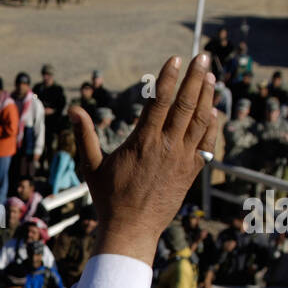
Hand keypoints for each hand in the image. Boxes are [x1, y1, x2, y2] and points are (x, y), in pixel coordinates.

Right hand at [70, 54, 217, 263]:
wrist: (131, 230)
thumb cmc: (108, 199)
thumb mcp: (92, 166)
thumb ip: (85, 136)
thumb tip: (73, 110)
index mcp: (142, 142)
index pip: (160, 101)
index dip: (168, 78)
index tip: (175, 59)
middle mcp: (166, 147)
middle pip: (186, 105)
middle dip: (195, 78)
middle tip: (202, 57)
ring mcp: (182, 159)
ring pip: (200, 121)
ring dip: (208, 97)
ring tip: (211, 77)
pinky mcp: (191, 172)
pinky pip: (207, 144)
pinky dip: (212, 126)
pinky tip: (215, 111)